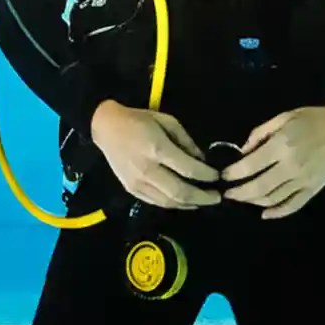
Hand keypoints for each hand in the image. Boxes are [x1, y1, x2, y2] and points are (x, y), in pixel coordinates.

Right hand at [90, 100, 221, 209]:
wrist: (106, 127)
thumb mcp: (167, 121)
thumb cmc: (138, 120)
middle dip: (202, 197)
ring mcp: (138, 183)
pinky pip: (156, 202)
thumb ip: (186, 141)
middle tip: (217, 197)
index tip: (217, 177)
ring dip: (189, 204)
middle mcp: (148, 170)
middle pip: (180, 191)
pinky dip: (173, 204)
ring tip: (204, 202)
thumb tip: (201, 160)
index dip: (206, 175)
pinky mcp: (131, 189)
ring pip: (169, 202)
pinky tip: (184, 202)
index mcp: (157, 149)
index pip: (188, 169)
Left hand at [220, 101, 324, 218]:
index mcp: (281, 146)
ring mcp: (303, 180)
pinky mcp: (314, 189)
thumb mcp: (283, 117)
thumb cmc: (312, 118)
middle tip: (227, 193)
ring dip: (254, 202)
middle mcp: (290, 167)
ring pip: (273, 199)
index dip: (233, 173)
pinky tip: (265, 214)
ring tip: (243, 198)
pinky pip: (293, 205)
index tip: (223, 175)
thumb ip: (260, 133)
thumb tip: (243, 151)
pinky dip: (277, 213)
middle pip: (258, 187)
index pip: (250, 166)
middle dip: (239, 193)